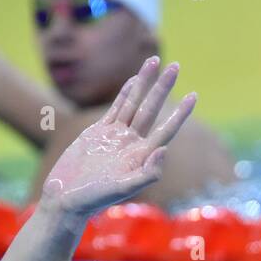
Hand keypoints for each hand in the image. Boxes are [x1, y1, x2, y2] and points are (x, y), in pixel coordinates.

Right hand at [40, 57, 195, 217]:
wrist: (66, 197)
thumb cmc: (94, 199)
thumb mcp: (123, 188)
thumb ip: (146, 174)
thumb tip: (164, 150)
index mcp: (141, 156)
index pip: (167, 129)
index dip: (181, 113)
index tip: (194, 95)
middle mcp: (132, 143)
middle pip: (152, 109)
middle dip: (163, 87)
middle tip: (176, 66)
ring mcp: (116, 136)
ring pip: (134, 103)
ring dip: (144, 83)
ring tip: (154, 61)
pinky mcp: (98, 132)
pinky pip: (116, 108)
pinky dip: (125, 93)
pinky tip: (133, 81)